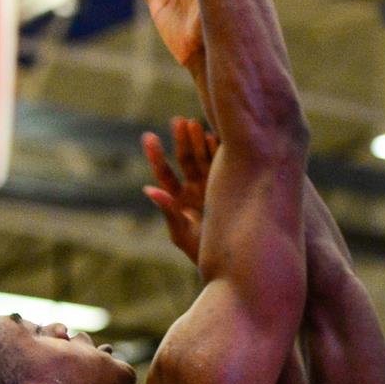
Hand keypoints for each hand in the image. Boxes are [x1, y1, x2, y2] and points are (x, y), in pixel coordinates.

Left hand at [142, 116, 218, 264]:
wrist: (235, 261)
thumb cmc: (205, 253)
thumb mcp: (183, 235)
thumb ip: (169, 212)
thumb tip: (148, 189)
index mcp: (179, 200)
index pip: (165, 173)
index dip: (157, 155)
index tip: (149, 137)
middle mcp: (195, 189)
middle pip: (186, 160)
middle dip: (182, 141)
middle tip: (179, 122)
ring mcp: (214, 186)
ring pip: (204, 158)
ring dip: (199, 141)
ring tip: (193, 124)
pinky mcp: (232, 185)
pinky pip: (223, 164)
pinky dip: (218, 150)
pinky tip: (214, 136)